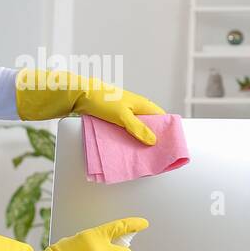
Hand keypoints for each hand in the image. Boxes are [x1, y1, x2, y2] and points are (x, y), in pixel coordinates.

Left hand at [15, 68, 164, 144]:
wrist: (79, 95)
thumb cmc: (102, 101)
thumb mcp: (122, 116)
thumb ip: (138, 128)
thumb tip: (153, 141)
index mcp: (142, 104)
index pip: (162, 117)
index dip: (167, 130)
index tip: (170, 145)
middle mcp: (136, 108)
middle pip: (151, 125)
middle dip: (154, 138)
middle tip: (157, 155)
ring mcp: (126, 113)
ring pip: (138, 129)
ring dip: (140, 140)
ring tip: (143, 155)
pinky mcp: (115, 118)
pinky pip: (126, 130)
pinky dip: (129, 138)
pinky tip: (128, 149)